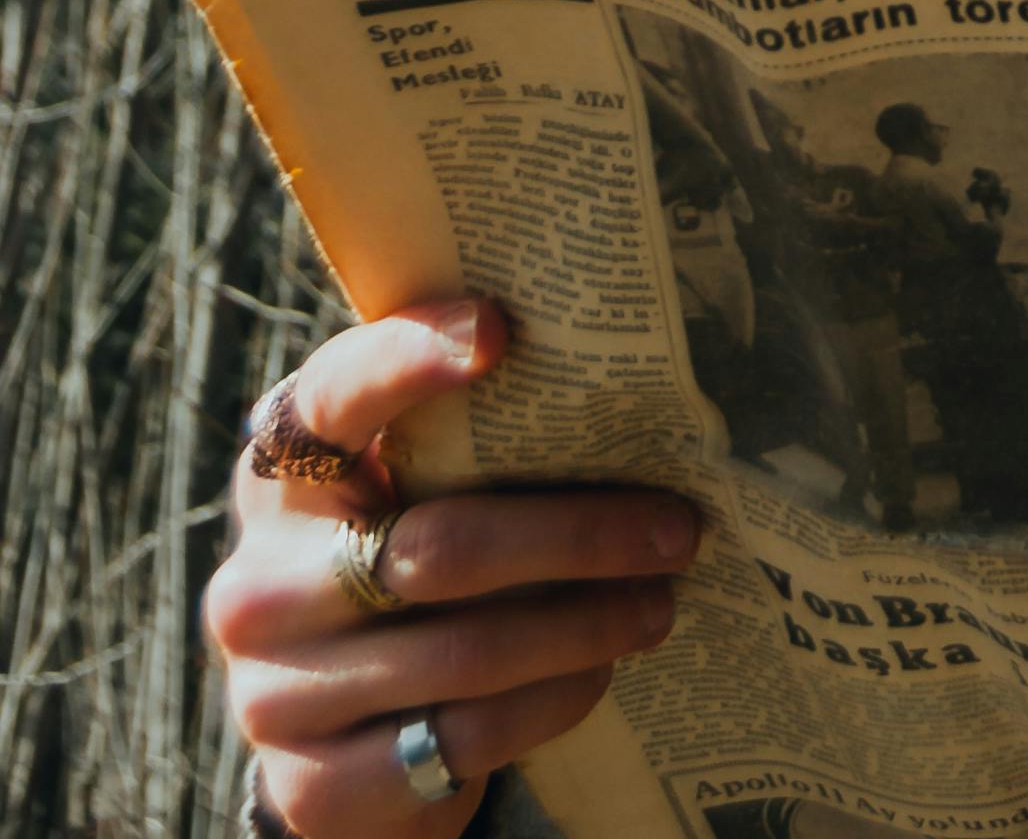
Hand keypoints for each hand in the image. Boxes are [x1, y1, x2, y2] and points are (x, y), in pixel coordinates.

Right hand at [206, 300, 700, 830]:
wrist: (336, 732)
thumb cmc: (399, 562)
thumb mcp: (407, 491)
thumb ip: (461, 430)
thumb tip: (614, 369)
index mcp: (283, 476)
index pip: (334, 396)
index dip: (408, 357)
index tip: (501, 331)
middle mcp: (259, 584)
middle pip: (441, 546)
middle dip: (579, 536)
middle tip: (676, 530)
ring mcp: (275, 694)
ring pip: (464, 652)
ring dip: (584, 627)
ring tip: (658, 605)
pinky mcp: (313, 787)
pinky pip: (459, 740)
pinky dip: (547, 704)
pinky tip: (595, 676)